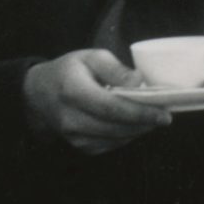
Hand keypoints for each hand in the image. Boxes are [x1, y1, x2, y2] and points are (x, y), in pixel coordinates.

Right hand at [23, 49, 172, 154]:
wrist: (39, 93)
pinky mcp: (78, 146)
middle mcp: (71, 118)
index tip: (164, 114)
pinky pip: (109, 145)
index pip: (111, 107)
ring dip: (137, 131)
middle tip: (164, 116)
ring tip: (152, 119)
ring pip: (115, 139)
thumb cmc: (69, 70)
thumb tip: (139, 82)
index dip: (140, 113)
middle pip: (116, 127)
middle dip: (144, 123)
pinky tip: (133, 125)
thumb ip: (116, 68)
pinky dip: (125, 137)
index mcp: (73, 90)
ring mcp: (73, 136)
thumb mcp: (91, 57)